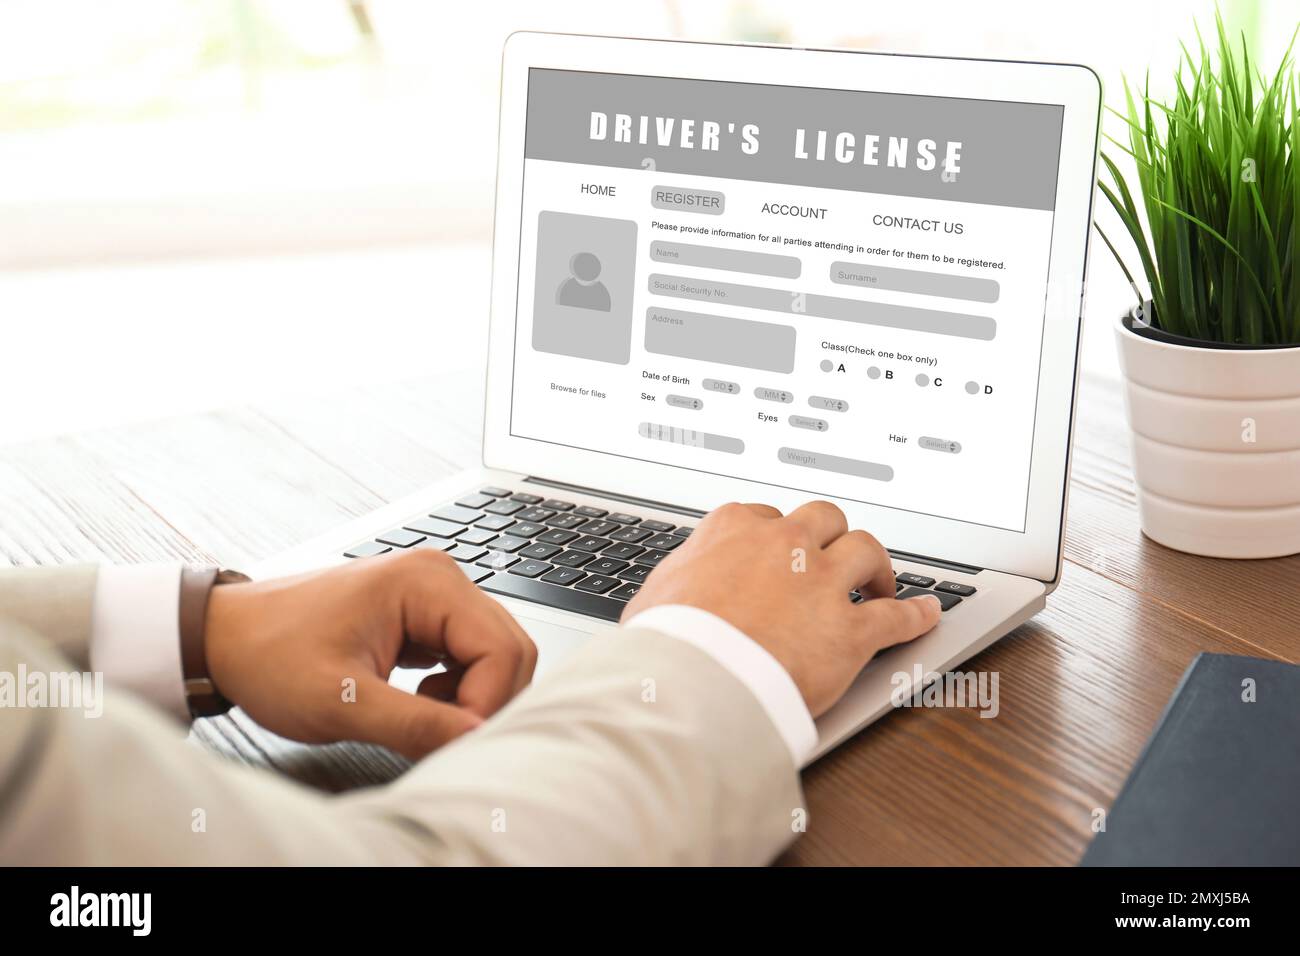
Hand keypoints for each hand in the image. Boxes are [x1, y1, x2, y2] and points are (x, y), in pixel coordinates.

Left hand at [203, 550, 536, 758]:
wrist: (224, 637)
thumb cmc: (269, 655)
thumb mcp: (339, 702)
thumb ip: (414, 724)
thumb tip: (474, 738)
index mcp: (426, 582)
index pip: (501, 649)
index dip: (488, 703)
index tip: (453, 741)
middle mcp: (440, 578)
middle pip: (510, 648)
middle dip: (486, 701)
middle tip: (440, 735)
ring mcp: (434, 594)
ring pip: (495, 654)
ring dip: (472, 697)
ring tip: (421, 718)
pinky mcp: (426, 614)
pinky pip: (470, 654)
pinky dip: (458, 689)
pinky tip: (418, 701)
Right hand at [622, 502, 940, 716]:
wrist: (693, 679)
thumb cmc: (667, 643)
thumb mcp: (654, 598)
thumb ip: (675, 585)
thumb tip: (666, 597)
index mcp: (734, 529)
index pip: (765, 516)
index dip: (778, 535)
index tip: (780, 550)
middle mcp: (785, 545)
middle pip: (825, 519)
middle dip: (832, 535)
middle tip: (834, 556)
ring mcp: (823, 583)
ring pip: (868, 551)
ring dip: (876, 566)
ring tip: (880, 582)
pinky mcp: (852, 630)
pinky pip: (897, 615)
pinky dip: (915, 615)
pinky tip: (925, 615)